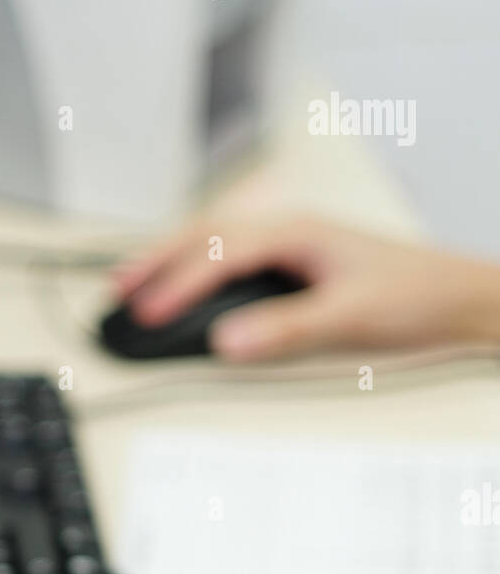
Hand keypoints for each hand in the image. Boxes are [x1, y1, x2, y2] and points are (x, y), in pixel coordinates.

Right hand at [113, 213, 499, 361]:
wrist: (456, 299)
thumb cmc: (413, 296)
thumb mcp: (347, 316)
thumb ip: (283, 329)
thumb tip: (227, 342)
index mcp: (296, 232)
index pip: (218, 254)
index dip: (176, 285)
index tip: (146, 313)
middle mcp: (288, 231)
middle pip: (204, 235)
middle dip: (156, 260)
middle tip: (118, 288)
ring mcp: (290, 245)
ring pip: (214, 242)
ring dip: (171, 261)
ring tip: (134, 284)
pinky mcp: (294, 265)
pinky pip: (230, 258)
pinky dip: (198, 269)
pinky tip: (185, 284)